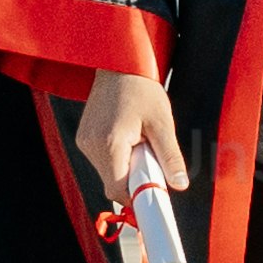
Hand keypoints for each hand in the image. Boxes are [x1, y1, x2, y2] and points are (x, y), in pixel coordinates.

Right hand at [73, 70, 185, 203]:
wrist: (119, 65)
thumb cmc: (142, 89)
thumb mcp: (162, 123)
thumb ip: (170, 156)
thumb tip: (179, 184)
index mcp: (110, 143)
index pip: (118, 189)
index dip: (137, 197)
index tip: (153, 197)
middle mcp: (91, 146)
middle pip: (113, 184)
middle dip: (135, 179)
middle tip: (150, 157)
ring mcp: (84, 143)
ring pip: (107, 173)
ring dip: (126, 167)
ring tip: (139, 141)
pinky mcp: (83, 139)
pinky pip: (102, 161)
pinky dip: (117, 158)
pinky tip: (127, 137)